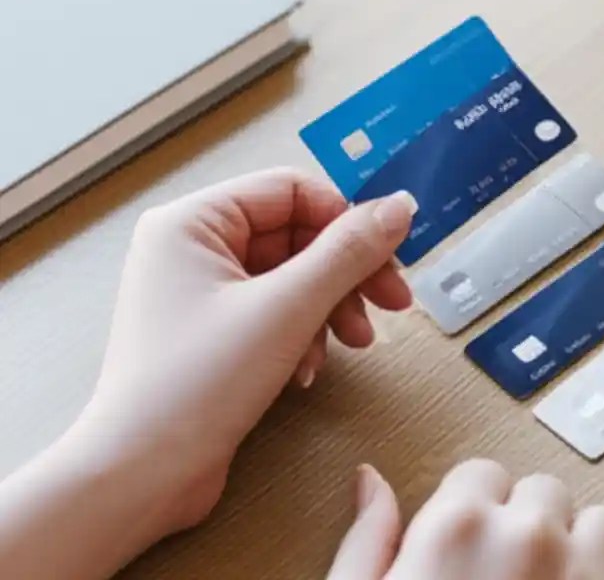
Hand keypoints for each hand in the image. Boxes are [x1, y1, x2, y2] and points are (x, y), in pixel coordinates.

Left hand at [78, 169, 416, 530]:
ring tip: (356, 344)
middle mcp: (190, 248)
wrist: (142, 475)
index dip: (346, 220)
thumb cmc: (194, 386)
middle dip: (347, 273)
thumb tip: (399, 205)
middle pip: (298, 235)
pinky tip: (310, 370)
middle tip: (392, 303)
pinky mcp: (213, 334)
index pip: (291, 190)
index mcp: (192, 222)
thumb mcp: (288, 308)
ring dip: (332, 308)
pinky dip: (305, 335)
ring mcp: (200, 293)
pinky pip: (277, 312)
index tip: (388, 257)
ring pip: (294, 277)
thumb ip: (350, 252)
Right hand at [328, 460, 603, 579]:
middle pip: (545, 492)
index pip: (481, 473)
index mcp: (459, 529)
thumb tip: (371, 482)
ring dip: (587, 550)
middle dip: (530, 526)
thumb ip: (370, 540)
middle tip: (508, 578)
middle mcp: (531, 539)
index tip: (470, 544)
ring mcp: (589, 575)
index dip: (474, 511)